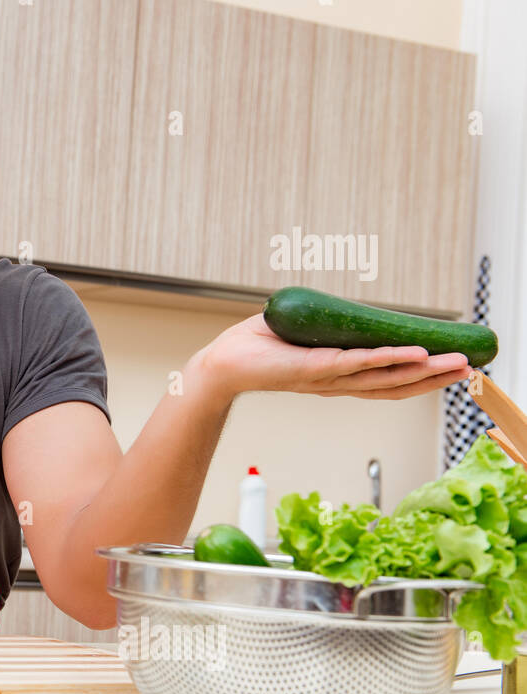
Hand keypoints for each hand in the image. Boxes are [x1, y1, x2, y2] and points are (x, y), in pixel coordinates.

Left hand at [192, 312, 473, 400]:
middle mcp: (336, 382)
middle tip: (472, 367)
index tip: (453, 368)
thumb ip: (328, 326)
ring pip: (383, 378)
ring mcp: (325, 378)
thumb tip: (345, 308)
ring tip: (456, 363)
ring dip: (422, 371)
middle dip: (434, 378)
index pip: (387, 382)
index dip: (421, 378)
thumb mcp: (304, 334)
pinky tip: (412, 355)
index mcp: (337, 376)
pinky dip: (384, 359)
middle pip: (395, 385)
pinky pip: (353, 363)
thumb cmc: (257, 347)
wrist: (221, 363)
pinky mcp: (310, 369)